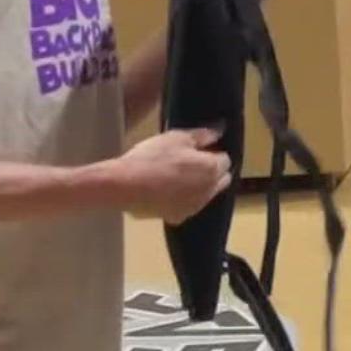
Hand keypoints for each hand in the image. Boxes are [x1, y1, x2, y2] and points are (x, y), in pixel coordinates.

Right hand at [112, 128, 232, 223]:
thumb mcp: (177, 137)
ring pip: (206, 195)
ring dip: (200, 187)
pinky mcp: (177, 218)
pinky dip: (184, 200)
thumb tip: (219, 132)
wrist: (124, 186)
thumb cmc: (152, 157)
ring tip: (177, 177)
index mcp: (211, 169)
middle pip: (221, 180)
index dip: (213, 153)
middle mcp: (209, 191)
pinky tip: (167, 193)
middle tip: (191, 163)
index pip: (225, 160)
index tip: (199, 150)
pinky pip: (188, 207)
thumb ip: (202, 135)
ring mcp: (194, 207)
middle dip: (213, 172)